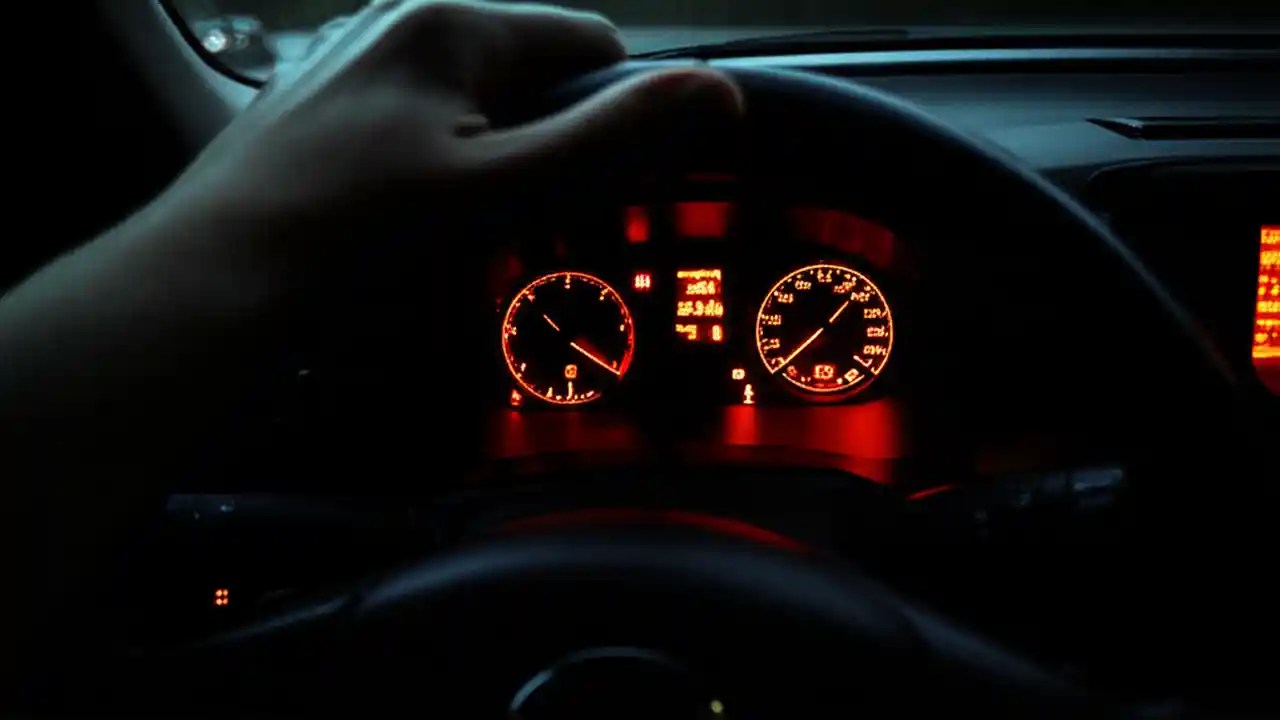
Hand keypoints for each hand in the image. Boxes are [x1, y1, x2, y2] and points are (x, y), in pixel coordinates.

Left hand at [172, 0, 742, 283]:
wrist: (224, 264)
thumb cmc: (363, 225)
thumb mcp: (500, 186)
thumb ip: (608, 138)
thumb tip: (717, 92)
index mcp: (457, 21)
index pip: (591, 44)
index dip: (615, 111)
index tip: (604, 179)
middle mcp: (407, 13)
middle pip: (532, 65)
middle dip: (553, 131)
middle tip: (534, 210)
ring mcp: (361, 46)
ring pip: (477, 88)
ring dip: (501, 145)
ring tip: (471, 217)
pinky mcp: (330, 86)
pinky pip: (423, 103)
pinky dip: (444, 146)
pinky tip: (416, 203)